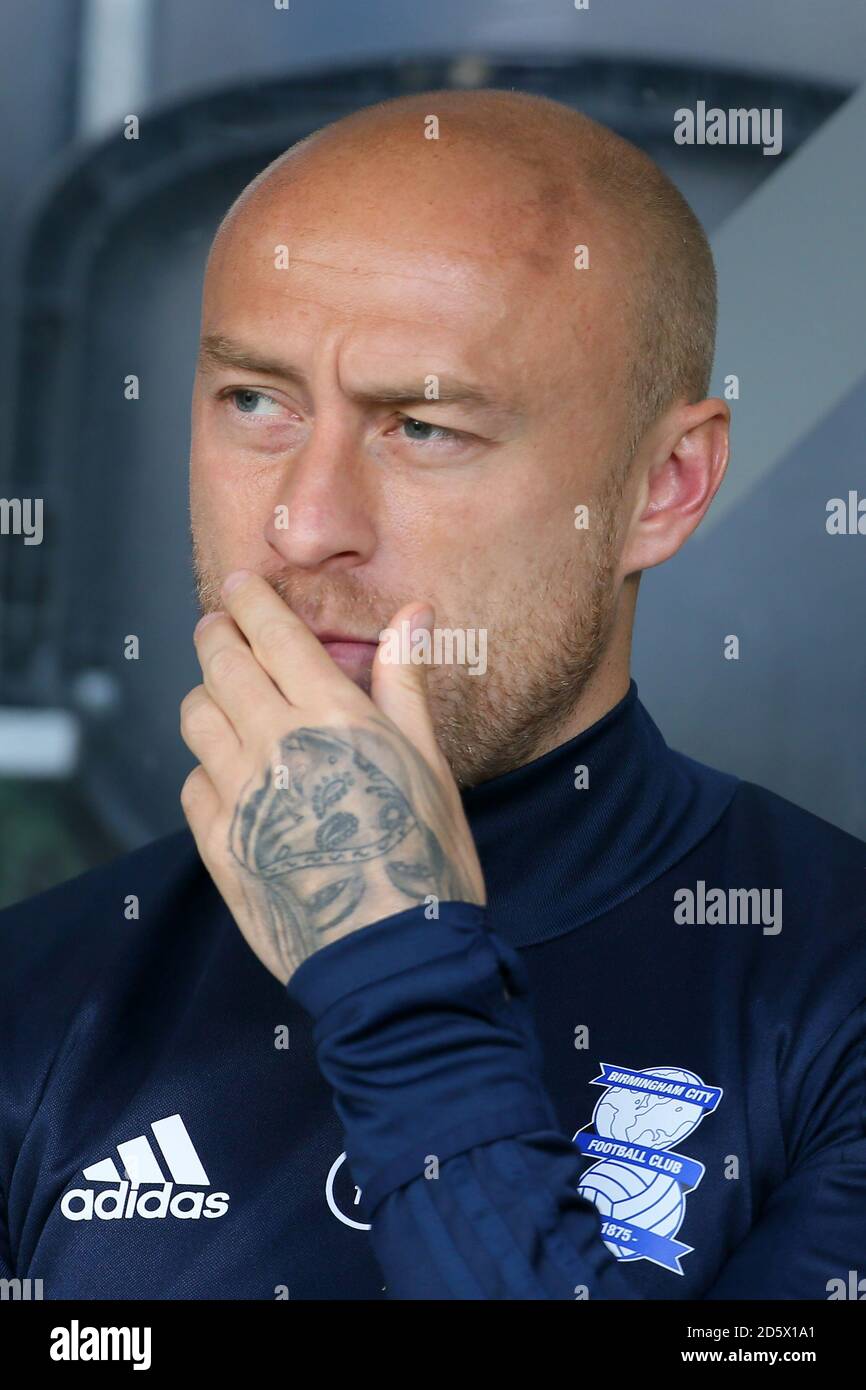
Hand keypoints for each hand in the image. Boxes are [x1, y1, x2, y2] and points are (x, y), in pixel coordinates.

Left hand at [179, 572, 485, 983]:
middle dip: (216, 633)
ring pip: (196, 717)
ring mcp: (240, 796)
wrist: (393, 960)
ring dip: (205, 694)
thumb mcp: (432, 765)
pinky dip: (206, 766)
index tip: (240, 584)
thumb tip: (413, 614)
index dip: (251, 600)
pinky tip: (230, 773)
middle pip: (221, 664)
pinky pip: (191, 784)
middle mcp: (277, 745)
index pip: (275, 634)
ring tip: (223, 696)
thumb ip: (407, 683)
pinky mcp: (219, 845)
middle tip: (219, 624)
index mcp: (334, 717)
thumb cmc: (426, 862)